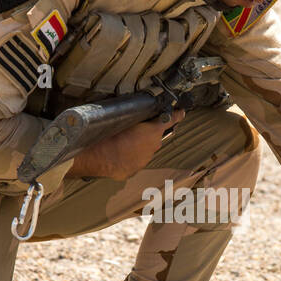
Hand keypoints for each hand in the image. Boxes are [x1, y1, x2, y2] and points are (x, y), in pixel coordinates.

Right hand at [65, 109, 184, 180]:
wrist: (99, 156)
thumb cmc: (110, 134)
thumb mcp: (124, 116)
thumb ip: (137, 114)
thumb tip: (139, 111)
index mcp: (153, 131)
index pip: (171, 119)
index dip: (176, 115)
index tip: (180, 112)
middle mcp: (153, 145)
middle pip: (157, 136)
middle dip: (151, 132)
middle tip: (137, 128)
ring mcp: (145, 159)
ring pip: (147, 149)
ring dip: (140, 146)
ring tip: (125, 142)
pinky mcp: (135, 169)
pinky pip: (136, 160)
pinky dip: (131, 157)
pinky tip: (120, 153)